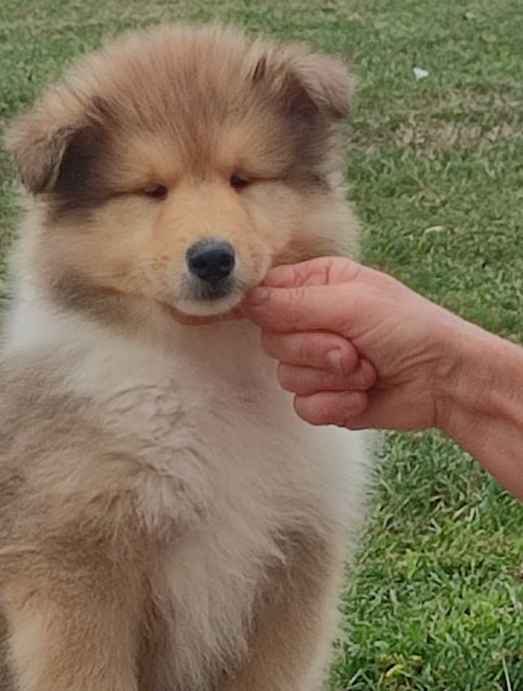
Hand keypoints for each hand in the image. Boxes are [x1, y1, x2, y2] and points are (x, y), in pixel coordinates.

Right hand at [242, 256, 470, 431]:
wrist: (445, 381)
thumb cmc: (411, 329)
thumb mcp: (352, 304)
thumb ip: (293, 302)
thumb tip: (245, 299)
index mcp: (317, 285)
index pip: (265, 294)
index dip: (260, 309)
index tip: (265, 319)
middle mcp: (312, 321)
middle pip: (272, 340)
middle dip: (314, 350)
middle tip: (351, 349)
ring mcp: (317, 361)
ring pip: (286, 376)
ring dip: (332, 379)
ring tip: (366, 371)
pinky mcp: (324, 396)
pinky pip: (302, 406)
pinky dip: (334, 404)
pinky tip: (361, 397)